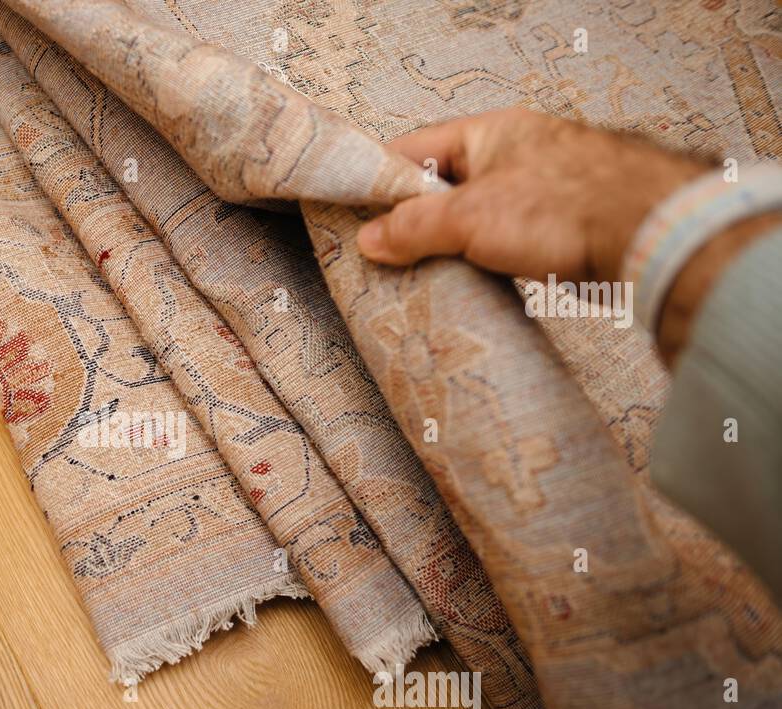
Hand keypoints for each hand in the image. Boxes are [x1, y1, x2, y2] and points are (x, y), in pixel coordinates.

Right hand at [356, 108, 706, 284]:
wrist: (647, 233)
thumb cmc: (562, 207)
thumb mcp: (470, 217)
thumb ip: (414, 228)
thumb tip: (370, 240)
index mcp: (490, 132)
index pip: (414, 149)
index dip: (379, 180)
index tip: (352, 214)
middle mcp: (515, 154)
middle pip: (442, 186)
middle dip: (411, 221)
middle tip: (381, 255)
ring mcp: (538, 191)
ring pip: (472, 218)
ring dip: (446, 247)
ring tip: (416, 277)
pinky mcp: (557, 228)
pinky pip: (501, 242)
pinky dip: (479, 261)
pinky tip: (465, 284)